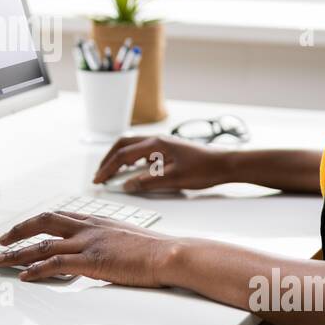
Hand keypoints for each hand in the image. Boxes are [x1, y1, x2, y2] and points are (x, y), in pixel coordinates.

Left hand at [0, 210, 180, 284]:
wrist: (170, 254)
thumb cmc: (155, 250)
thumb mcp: (126, 238)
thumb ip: (108, 241)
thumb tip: (101, 252)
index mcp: (97, 220)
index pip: (59, 215)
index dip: (36, 222)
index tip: (21, 229)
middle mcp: (89, 227)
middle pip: (44, 222)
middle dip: (18, 232)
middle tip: (0, 241)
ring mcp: (89, 243)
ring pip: (43, 245)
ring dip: (17, 253)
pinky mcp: (92, 261)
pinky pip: (56, 263)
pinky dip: (36, 269)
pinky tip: (24, 275)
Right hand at [91, 134, 230, 192]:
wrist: (226, 163)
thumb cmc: (204, 170)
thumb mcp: (174, 179)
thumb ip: (148, 182)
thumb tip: (127, 185)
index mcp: (156, 145)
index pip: (123, 155)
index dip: (108, 168)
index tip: (98, 180)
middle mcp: (157, 139)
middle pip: (123, 144)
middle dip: (108, 159)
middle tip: (100, 174)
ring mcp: (162, 142)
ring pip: (132, 145)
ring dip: (119, 157)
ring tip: (112, 172)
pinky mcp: (168, 147)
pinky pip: (142, 149)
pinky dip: (131, 158)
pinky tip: (133, 169)